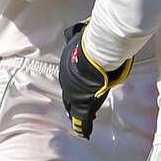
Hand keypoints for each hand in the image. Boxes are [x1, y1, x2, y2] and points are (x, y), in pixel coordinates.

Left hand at [58, 20, 132, 139]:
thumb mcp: (80, 37)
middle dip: (73, 99)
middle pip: (69, 95)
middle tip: (79, 105)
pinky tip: (84, 133)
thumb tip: (78, 27)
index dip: (73, 85)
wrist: (95, 56)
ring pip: (74, 108)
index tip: (78, 88)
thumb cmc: (89, 45)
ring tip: (82, 120)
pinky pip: (83, 119)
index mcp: (66, 69)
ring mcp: (75, 96)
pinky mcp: (85, 105)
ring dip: (78, 112)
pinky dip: (83, 127)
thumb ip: (79, 34)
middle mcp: (67, 84)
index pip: (68, 80)